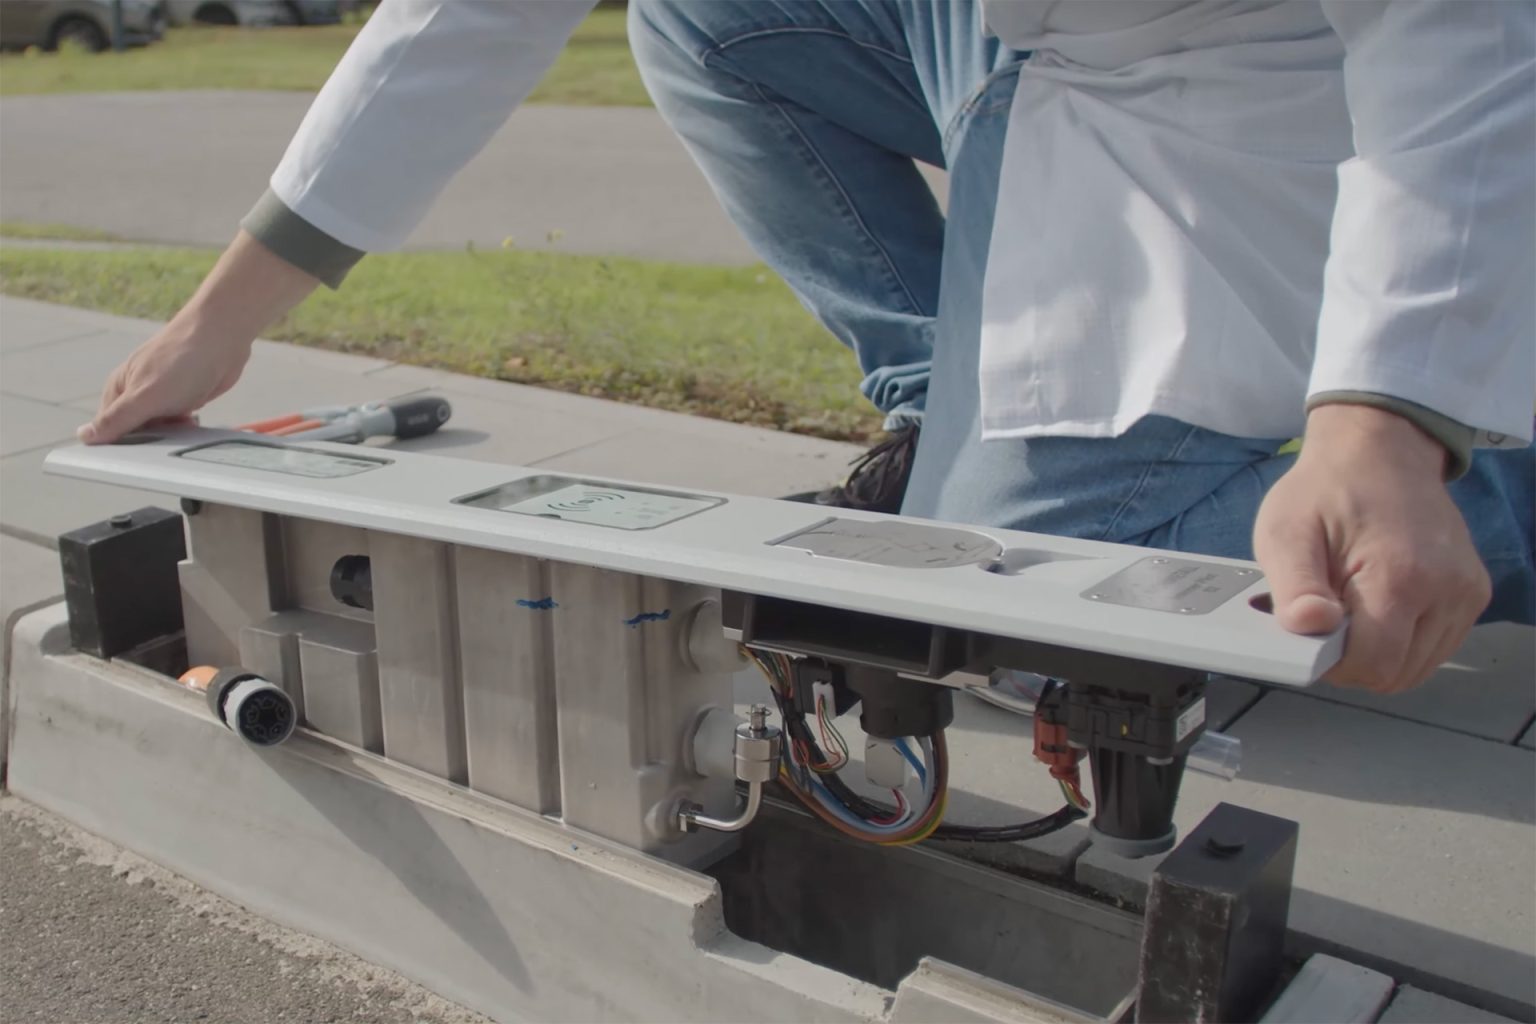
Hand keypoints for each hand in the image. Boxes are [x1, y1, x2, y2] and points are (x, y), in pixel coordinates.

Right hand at [80, 318, 251, 443]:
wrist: (223, 338)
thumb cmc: (181, 360)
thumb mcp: (144, 396)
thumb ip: (117, 419)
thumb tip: (84, 437)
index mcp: (118, 389)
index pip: (108, 429)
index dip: (119, 446)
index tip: (134, 460)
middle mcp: (137, 392)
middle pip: (136, 432)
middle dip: (150, 441)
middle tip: (165, 443)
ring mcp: (162, 394)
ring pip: (161, 428)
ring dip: (171, 434)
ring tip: (183, 426)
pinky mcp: (185, 396)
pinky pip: (181, 422)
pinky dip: (187, 426)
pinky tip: (194, 423)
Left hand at [1253, 404, 1489, 692]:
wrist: (1379, 451)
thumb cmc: (1327, 490)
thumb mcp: (1285, 532)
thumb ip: (1293, 587)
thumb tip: (1310, 628)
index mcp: (1400, 576)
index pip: (1373, 665)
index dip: (1331, 660)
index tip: (1312, 631)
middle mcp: (1446, 589)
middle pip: (1395, 673)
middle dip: (1353, 658)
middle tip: (1328, 615)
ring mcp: (1465, 594)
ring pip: (1416, 667)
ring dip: (1378, 652)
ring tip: (1352, 605)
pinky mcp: (1471, 595)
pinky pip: (1433, 647)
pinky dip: (1402, 641)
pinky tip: (1378, 606)